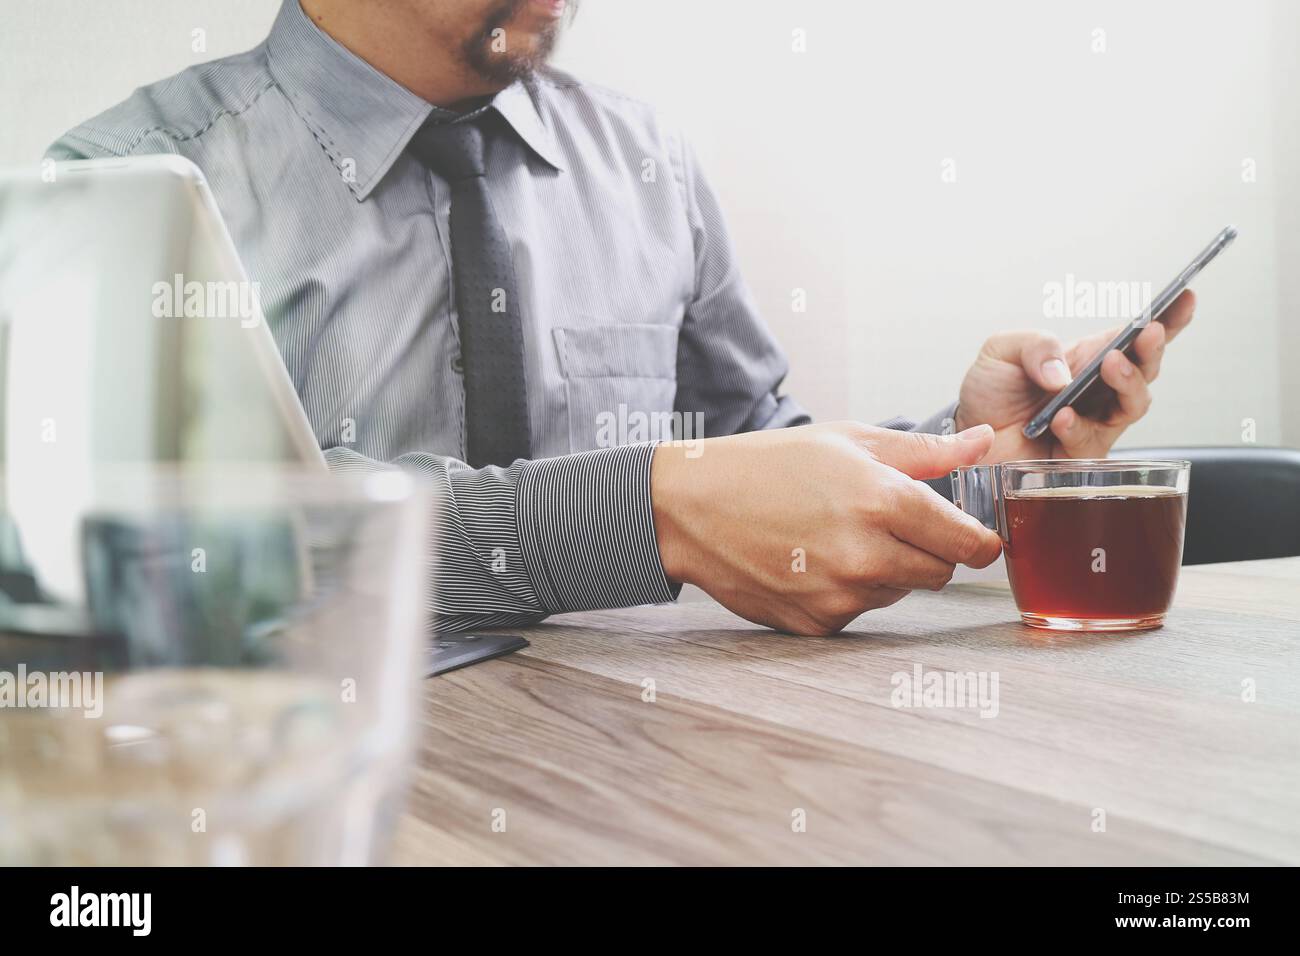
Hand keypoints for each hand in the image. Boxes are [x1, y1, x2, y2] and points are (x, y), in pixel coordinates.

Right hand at [651, 421, 1002, 635]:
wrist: (690, 508)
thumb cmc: (768, 464)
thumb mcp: (848, 440)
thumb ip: (925, 450)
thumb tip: (984, 442)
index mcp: (883, 502)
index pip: (968, 545)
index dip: (979, 542)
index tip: (976, 538)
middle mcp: (867, 556)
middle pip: (940, 574)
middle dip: (929, 552)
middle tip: (890, 525)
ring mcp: (840, 596)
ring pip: (898, 592)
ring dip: (886, 571)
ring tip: (837, 536)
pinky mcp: (817, 624)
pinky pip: (858, 612)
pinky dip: (848, 591)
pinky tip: (812, 561)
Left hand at [955, 289, 1195, 460]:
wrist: (967, 436)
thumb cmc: (991, 393)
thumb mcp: (1002, 351)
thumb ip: (1035, 346)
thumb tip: (1064, 373)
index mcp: (1087, 358)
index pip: (1133, 337)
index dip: (1167, 319)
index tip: (1186, 297)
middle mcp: (1099, 391)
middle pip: (1145, 369)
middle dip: (1152, 349)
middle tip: (1147, 332)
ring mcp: (1094, 424)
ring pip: (1133, 405)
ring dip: (1127, 382)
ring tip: (1109, 365)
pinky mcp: (1078, 457)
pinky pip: (1091, 442)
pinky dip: (1078, 427)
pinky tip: (1062, 416)